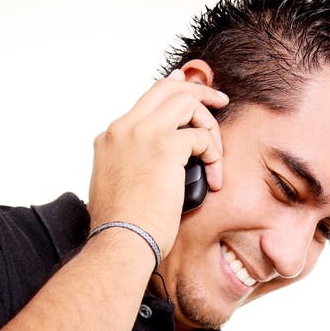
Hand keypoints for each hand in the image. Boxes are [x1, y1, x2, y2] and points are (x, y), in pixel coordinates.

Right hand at [87, 69, 228, 257]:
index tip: (190, 92)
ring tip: (217, 153)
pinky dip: (214, 155)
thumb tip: (156, 167)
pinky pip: (201, 137)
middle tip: (219, 100)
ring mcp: (142, 134)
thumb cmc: (123, 229)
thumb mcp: (119, 188)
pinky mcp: (164, 146)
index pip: (145, 102)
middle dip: (197, 90)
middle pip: (166, 88)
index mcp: (110, 139)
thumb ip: (133, 167)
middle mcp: (124, 129)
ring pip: (186, 102)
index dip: (172, 92)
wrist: (120, 242)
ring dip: (209, 125)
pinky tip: (214, 179)